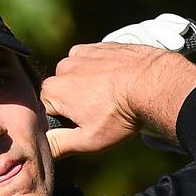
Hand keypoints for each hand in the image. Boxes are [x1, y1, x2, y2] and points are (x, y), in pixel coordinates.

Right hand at [41, 42, 195, 157]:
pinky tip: (115, 82)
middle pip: (61, 91)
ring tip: (109, 99)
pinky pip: (92, 60)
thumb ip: (59, 145)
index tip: (81, 128)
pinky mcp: (100, 46)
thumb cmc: (119, 115)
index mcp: (53, 90)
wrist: (153, 83)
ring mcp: (83, 53)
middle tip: (98, 115)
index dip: (61, 122)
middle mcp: (63, 67)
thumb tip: (41, 149)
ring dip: (86, 85)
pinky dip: (100, 71)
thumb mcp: (87, 140)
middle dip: (73, 103)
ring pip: (76, 74)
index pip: (44, 110)